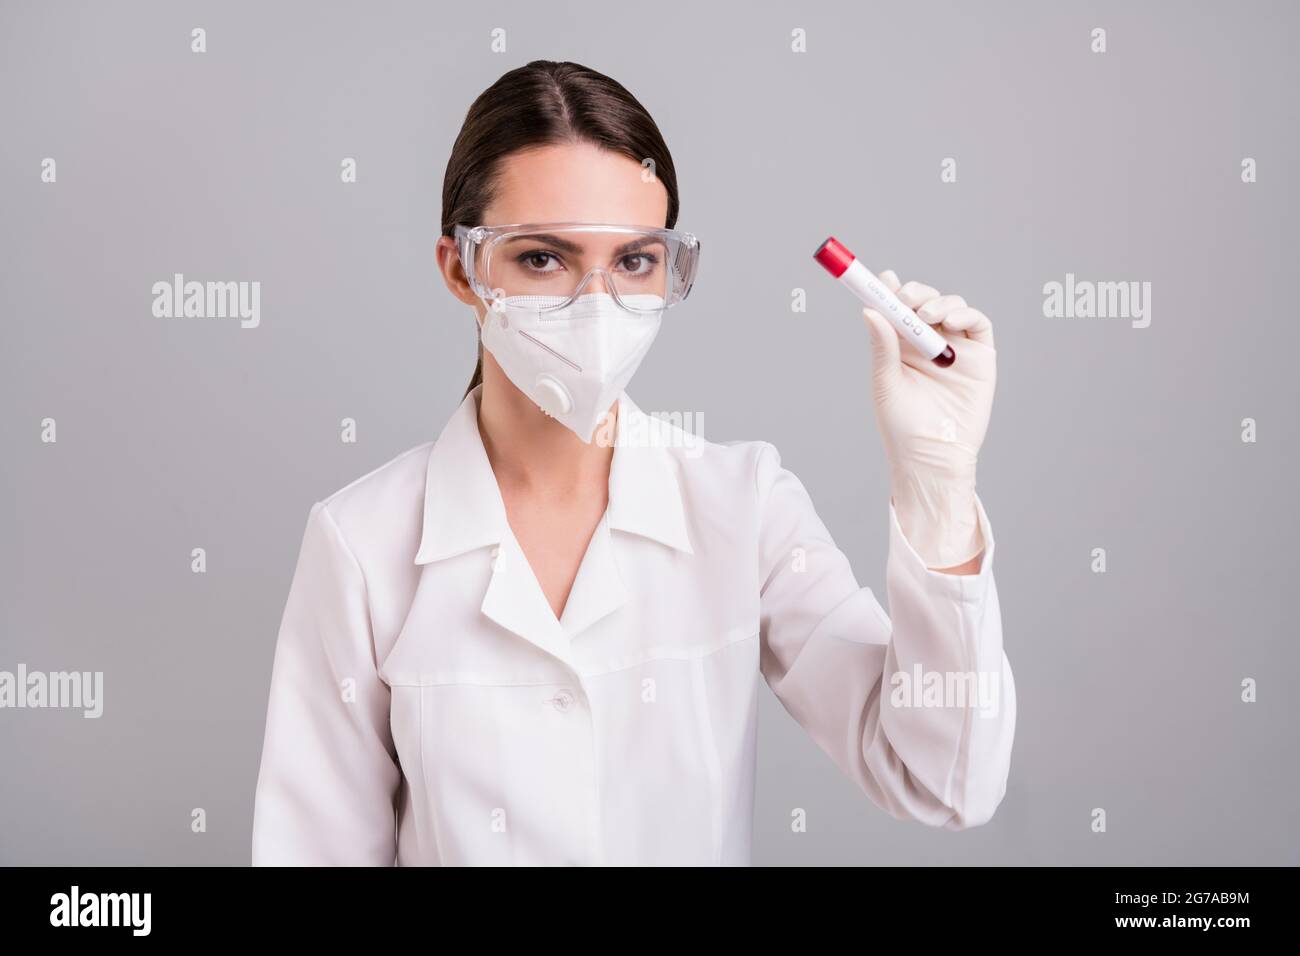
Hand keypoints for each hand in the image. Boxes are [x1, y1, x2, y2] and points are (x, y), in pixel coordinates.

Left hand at [861, 270, 996, 568]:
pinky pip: (978, 323)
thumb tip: (869, 311)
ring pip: (951, 307)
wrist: (932, 456)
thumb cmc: (902, 426)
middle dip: (915, 293)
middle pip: (924, 302)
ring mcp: (955, 348)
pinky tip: (949, 322)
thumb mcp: (885, 382)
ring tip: (926, 316)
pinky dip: (965, 314)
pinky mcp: (980, 357)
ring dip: (939, 302)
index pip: (896, 310)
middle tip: (905, 298)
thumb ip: (882, 347)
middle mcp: (928, 343)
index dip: (889, 291)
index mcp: (900, 347)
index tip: (881, 279)